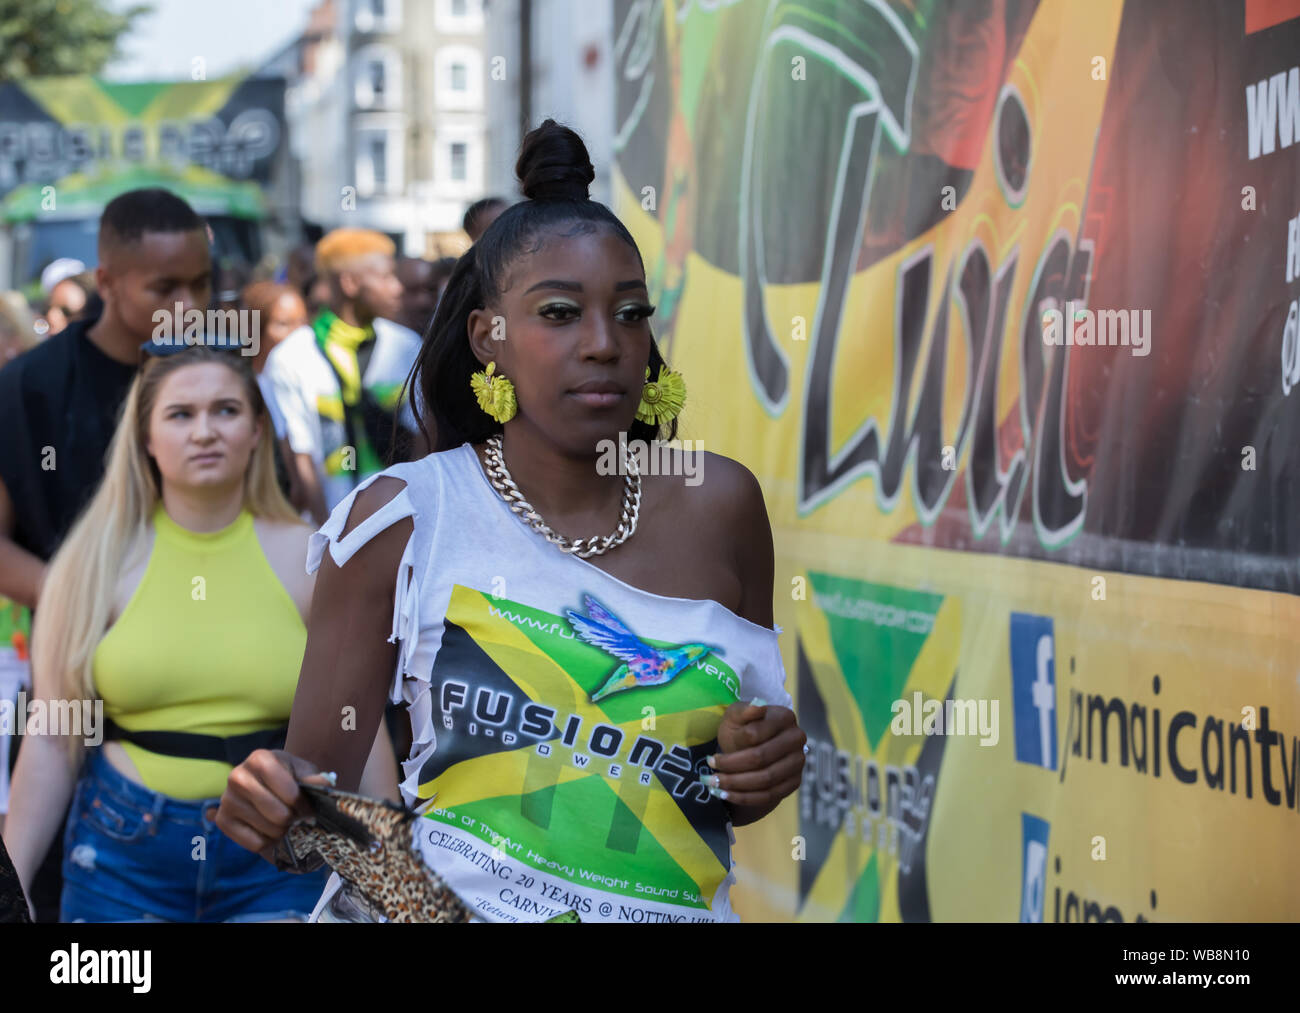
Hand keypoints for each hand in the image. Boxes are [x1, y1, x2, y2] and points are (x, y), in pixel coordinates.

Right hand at [216, 749, 331, 861]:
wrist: (267, 788)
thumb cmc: (289, 778)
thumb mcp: (304, 773)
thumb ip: (315, 778)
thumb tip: (324, 783)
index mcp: (259, 759)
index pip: (290, 794)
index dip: (304, 805)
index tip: (308, 807)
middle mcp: (238, 776)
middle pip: (279, 815)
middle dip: (293, 819)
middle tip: (296, 816)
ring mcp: (227, 799)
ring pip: (268, 830)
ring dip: (282, 831)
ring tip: (283, 821)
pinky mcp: (222, 821)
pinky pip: (254, 844)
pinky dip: (267, 842)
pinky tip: (268, 829)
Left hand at [707, 701, 806, 810]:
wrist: (752, 747)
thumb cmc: (741, 728)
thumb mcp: (736, 716)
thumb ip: (744, 711)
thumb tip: (757, 706)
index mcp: (784, 716)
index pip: (754, 735)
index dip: (731, 748)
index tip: (711, 757)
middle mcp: (796, 738)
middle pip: (761, 758)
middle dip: (731, 769)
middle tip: (710, 777)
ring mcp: (798, 761)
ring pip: (765, 780)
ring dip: (736, 786)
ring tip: (715, 786)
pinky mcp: (794, 781)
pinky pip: (769, 795)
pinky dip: (745, 798)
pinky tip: (727, 795)